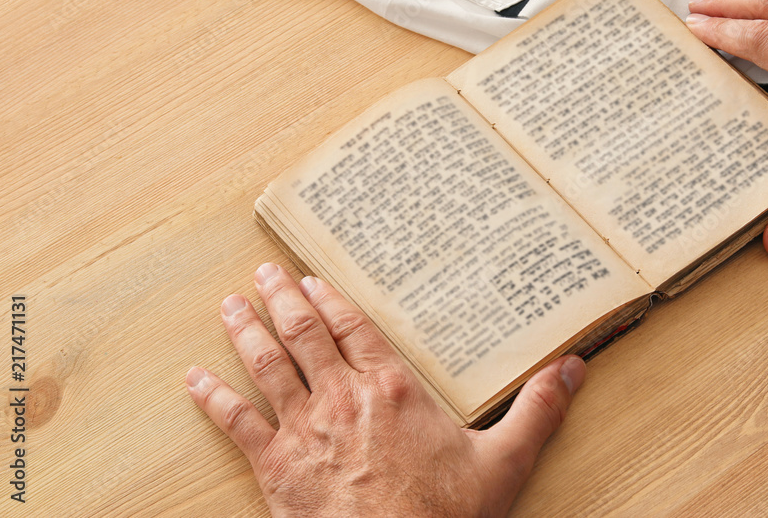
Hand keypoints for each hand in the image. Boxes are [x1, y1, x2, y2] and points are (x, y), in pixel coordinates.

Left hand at [186, 263, 584, 516]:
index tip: (307, 277)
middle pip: (303, 335)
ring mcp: (304, 430)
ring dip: (245, 332)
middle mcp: (341, 398)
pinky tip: (194, 379)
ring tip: (229, 305)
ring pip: (266, 366)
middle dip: (279, 300)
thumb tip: (573, 368)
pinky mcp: (275, 468)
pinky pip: (237, 424)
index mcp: (392, 388)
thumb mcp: (504, 462)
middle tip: (261, 274)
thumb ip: (538, 410)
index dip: (327, 299)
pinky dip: (212, 398)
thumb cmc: (445, 515)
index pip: (352, 328)